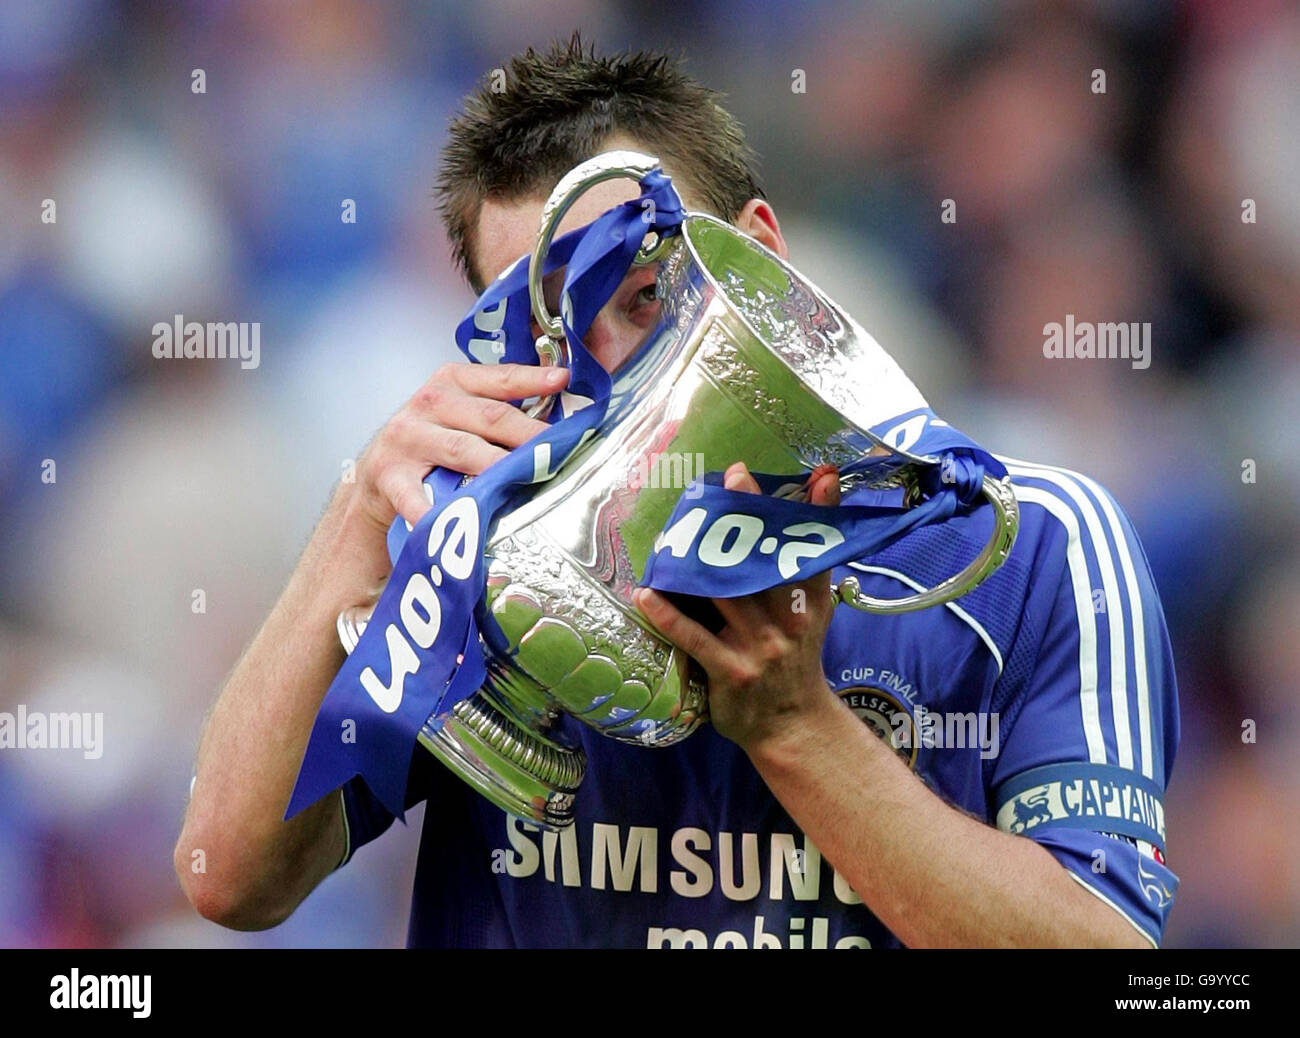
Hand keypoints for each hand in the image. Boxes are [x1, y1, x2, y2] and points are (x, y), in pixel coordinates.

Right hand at [352, 362, 568, 532]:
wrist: (376, 474)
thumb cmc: (430, 440)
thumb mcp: (459, 413)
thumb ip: (499, 410)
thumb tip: (559, 423)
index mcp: (452, 382)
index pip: (500, 379)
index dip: (532, 380)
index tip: (563, 381)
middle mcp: (429, 404)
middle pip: (490, 417)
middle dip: (528, 434)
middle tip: (559, 448)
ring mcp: (408, 439)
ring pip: (462, 450)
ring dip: (495, 465)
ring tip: (524, 477)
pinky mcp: (390, 476)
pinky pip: (415, 496)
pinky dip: (432, 510)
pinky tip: (452, 521)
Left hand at [632, 461, 842, 753]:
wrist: (790, 725)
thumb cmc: (794, 659)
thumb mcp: (810, 615)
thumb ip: (805, 571)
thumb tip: (797, 518)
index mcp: (811, 603)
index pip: (818, 549)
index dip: (821, 511)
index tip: (820, 473)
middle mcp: (790, 621)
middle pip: (766, 560)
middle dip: (751, 517)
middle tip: (734, 477)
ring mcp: (760, 647)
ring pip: (726, 593)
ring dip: (697, 559)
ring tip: (675, 527)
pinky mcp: (731, 672)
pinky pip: (694, 637)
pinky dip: (668, 615)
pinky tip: (645, 593)